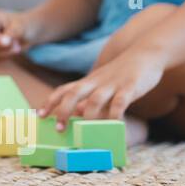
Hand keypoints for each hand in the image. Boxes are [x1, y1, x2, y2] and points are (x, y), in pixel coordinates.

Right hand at [0, 10, 32, 57]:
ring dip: (6, 52)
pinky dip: (6, 55)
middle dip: (3, 46)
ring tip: (17, 46)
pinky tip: (14, 49)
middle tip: (17, 44)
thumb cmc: (24, 25)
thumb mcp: (19, 27)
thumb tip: (3, 42)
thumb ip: (11, 33)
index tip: (8, 42)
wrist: (30, 32)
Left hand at [38, 48, 165, 124]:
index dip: (50, 102)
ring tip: (84, 132)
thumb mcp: (101, 84)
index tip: (39, 115)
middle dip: (63, 111)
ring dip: (88, 115)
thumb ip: (88, 99)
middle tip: (58, 128)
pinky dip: (115, 114)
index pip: (63, 90)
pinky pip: (120, 101)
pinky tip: (114, 125)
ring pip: (95, 99)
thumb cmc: (121, 73)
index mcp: (87, 82)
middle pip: (74, 94)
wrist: (145, 53)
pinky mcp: (130, 87)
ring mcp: (112, 84)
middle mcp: (96, 82)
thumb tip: (75, 114)